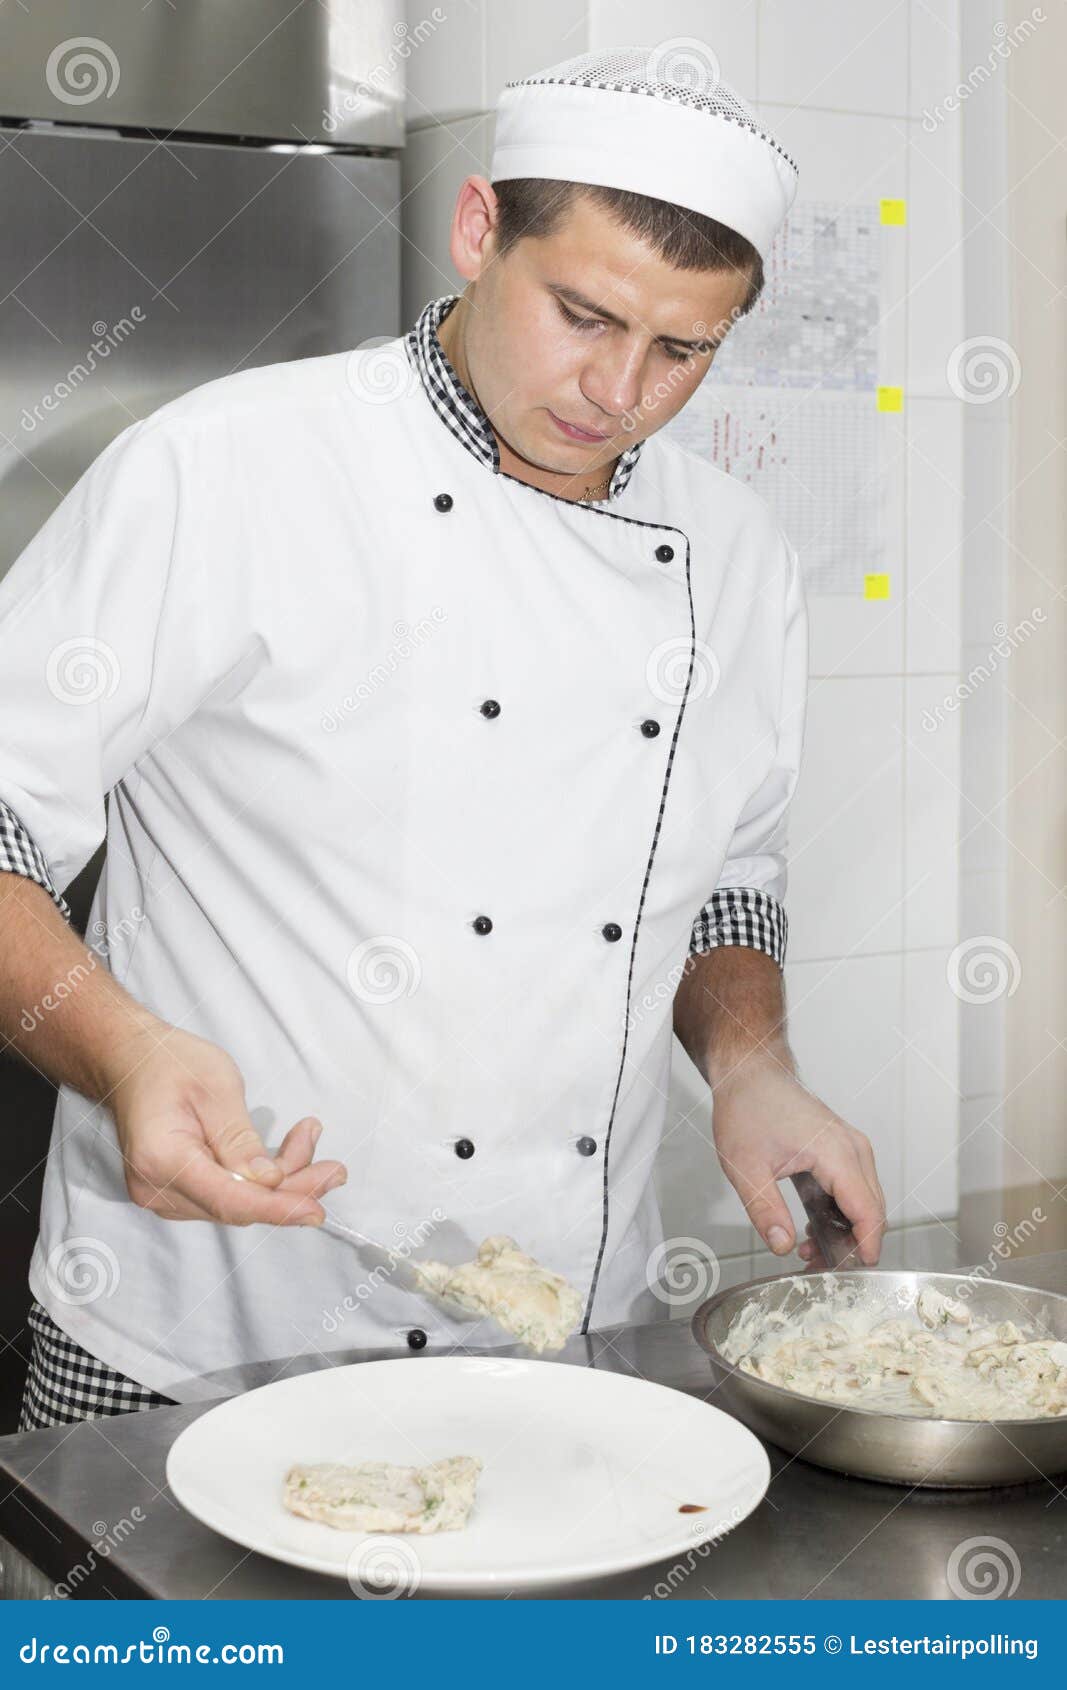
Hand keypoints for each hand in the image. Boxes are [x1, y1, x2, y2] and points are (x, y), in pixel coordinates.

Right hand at [106, 1023, 346, 1224]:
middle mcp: (156, 1188)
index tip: (316, 1210)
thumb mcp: (216, 1087)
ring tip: (308, 1138)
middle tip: (335, 1171)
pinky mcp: (176, 1192)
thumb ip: (241, 1140)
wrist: (131, 1061)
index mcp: (162, 1159)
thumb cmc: (170, 1063)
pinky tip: (286, 1153)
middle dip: (290, 1189)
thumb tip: (270, 1182)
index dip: (277, 1208)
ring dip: (280, 1181)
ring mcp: (163, 1194)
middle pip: (237, 1205)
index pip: (228, 1199)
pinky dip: (260, 1179)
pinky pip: (227, 1195)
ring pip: (237, 1203)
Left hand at [710, 1054, 884, 1264]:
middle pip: (872, 1211)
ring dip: (844, 1232)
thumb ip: (765, 1210)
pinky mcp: (843, 1150)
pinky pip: (853, 1190)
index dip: (865, 1248)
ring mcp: (852, 1148)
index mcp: (836, 1152)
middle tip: (814, 1269)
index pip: (868, 1212)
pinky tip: (808, 1229)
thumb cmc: (747, 1109)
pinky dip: (839, 1214)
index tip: (851, 1276)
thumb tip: (781, 1248)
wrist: (750, 1071)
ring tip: (805, 1252)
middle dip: (850, 1246)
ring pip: (864, 1203)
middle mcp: (854, 1149)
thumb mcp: (745, 1167)